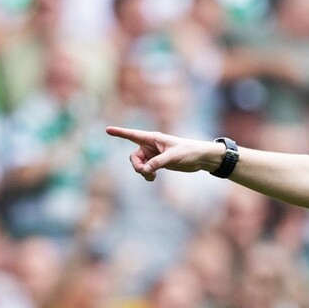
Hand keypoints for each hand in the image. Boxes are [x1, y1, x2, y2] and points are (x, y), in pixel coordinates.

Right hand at [105, 126, 220, 181]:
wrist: (200, 158)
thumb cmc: (189, 151)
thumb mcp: (173, 157)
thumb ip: (158, 162)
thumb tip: (145, 170)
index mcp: (153, 138)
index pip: (133, 135)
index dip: (120, 133)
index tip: (107, 130)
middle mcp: (150, 146)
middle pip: (134, 157)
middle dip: (137, 166)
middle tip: (146, 172)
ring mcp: (153, 155)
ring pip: (139, 165)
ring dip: (142, 172)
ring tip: (152, 176)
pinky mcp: (158, 163)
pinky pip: (146, 170)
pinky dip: (147, 174)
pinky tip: (153, 178)